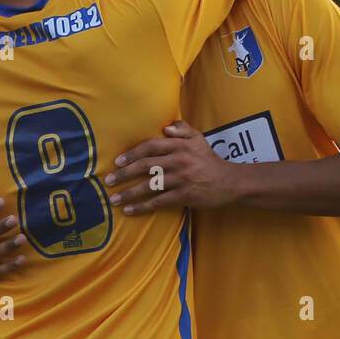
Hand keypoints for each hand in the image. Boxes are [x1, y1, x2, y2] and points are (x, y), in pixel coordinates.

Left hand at [105, 121, 239, 213]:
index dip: (131, 154)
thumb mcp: (199, 139)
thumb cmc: (210, 160)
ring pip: (149, 186)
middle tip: (109, 181)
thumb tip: (165, 127)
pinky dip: (142, 207)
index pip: (150, 146)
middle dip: (124, 174)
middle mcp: (179, 160)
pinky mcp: (184, 195)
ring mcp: (181, 178)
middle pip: (145, 166)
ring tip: (114, 200)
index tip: (117, 162)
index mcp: (179, 145)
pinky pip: (159, 202)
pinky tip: (130, 211)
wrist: (230, 182)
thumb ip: (183, 129)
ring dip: (129, 194)